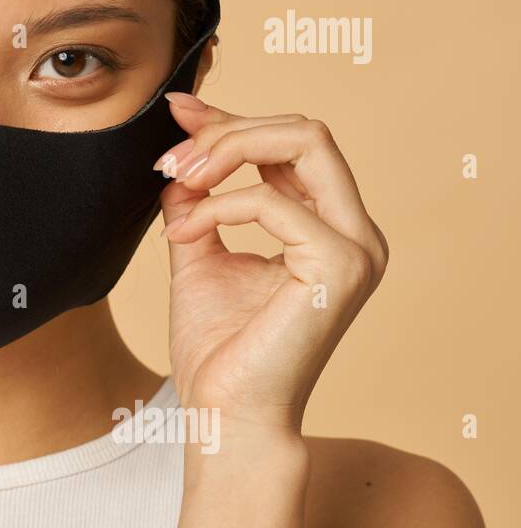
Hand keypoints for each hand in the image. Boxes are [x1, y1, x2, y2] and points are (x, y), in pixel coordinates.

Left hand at [155, 92, 388, 435]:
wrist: (224, 415)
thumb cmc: (217, 349)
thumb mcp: (199, 254)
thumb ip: (197, 201)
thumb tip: (180, 151)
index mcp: (328, 227)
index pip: (290, 145)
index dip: (231, 120)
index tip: (178, 112)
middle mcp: (354, 232)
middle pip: (305, 129)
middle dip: (229, 129)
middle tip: (171, 156)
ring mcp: (356, 247)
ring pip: (304, 141)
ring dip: (226, 150)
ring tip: (173, 179)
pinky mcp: (339, 265)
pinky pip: (273, 200)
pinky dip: (218, 206)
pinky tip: (182, 233)